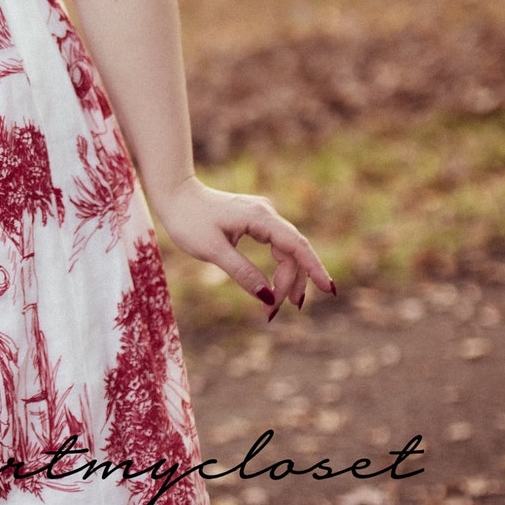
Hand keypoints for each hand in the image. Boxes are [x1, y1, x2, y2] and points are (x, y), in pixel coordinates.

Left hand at [147, 173, 336, 317]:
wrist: (175, 195)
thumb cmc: (189, 220)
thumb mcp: (213, 251)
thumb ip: (242, 272)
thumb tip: (267, 296)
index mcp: (260, 218)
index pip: (296, 246)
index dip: (314, 268)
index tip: (329, 290)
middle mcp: (267, 214)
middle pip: (293, 252)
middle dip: (290, 282)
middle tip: (275, 310)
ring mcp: (262, 217)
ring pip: (286, 251)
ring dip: (286, 278)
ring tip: (279, 305)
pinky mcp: (255, 222)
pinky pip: (276, 247)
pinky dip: (277, 268)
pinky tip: (275, 286)